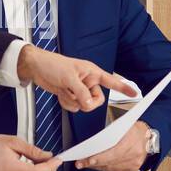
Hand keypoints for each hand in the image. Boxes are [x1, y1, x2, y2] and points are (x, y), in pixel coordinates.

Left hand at [17, 45, 135, 112]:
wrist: (37, 68)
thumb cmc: (53, 64)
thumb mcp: (69, 78)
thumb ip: (81, 92)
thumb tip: (89, 104)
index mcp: (92, 72)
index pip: (111, 80)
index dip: (123, 87)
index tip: (134, 93)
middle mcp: (87, 82)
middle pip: (97, 100)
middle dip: (87, 102)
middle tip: (78, 97)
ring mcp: (79, 89)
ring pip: (84, 105)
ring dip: (73, 101)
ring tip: (65, 90)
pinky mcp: (70, 95)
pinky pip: (74, 106)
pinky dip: (67, 103)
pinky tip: (61, 94)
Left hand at [75, 121, 149, 170]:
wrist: (149, 138)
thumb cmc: (134, 129)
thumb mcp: (122, 125)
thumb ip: (109, 134)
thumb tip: (94, 143)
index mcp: (132, 139)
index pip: (113, 152)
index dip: (99, 157)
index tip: (87, 159)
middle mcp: (135, 153)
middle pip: (110, 161)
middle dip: (93, 162)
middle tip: (80, 163)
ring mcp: (134, 163)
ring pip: (111, 167)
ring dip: (97, 166)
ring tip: (86, 163)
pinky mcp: (133, 169)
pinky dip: (105, 168)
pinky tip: (97, 165)